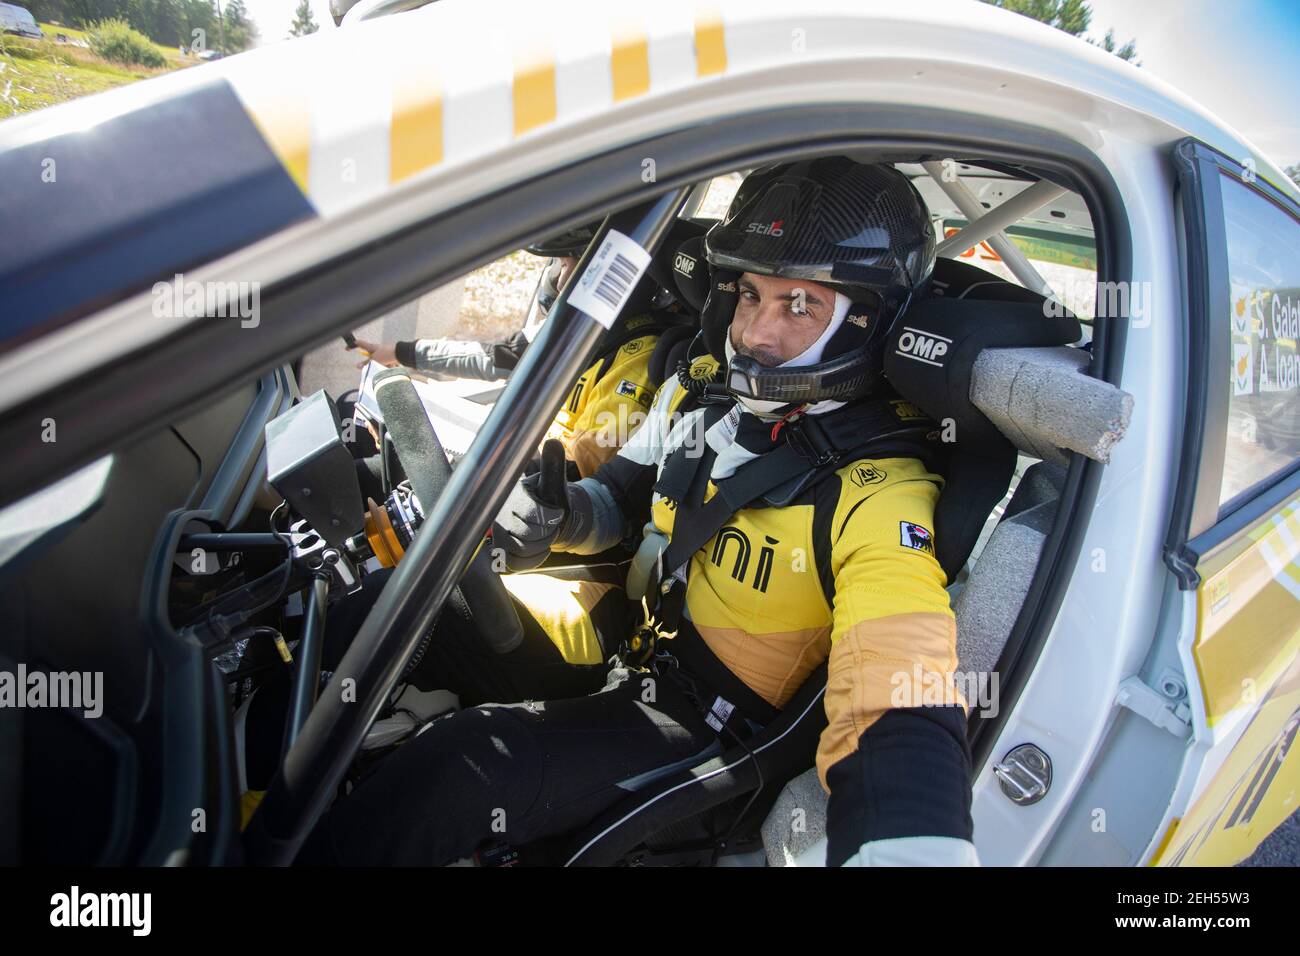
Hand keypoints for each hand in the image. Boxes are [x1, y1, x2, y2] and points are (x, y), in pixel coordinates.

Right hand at [350, 337, 400, 368]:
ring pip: (379, 361)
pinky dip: (387, 366)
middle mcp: (376, 348)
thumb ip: (366, 364)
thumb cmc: (386, 354)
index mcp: (371, 347)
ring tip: (387, 365)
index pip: (359, 344)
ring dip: (382, 365)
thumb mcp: (374, 360)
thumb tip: (358, 366)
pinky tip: (392, 365)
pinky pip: (385, 363)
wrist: (400, 354)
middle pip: (370, 357)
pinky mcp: (389, 356)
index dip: (352, 346)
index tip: (347, 349)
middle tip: (376, 365)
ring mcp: (383, 352)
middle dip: (373, 363)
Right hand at [490, 440, 569, 570]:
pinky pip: (516, 564)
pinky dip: (534, 559)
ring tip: (545, 536)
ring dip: (542, 546)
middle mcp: (496, 514)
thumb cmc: (549, 500)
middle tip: (551, 525)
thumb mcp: (553, 482)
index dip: (549, 516)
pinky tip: (540, 549)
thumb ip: (552, 465)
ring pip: (521, 550)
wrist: (547, 521)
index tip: (556, 512)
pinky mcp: (499, 554)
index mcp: (509, 494)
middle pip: (526, 534)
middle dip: (547, 532)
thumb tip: (553, 442)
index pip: (530, 511)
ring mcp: (495, 535)